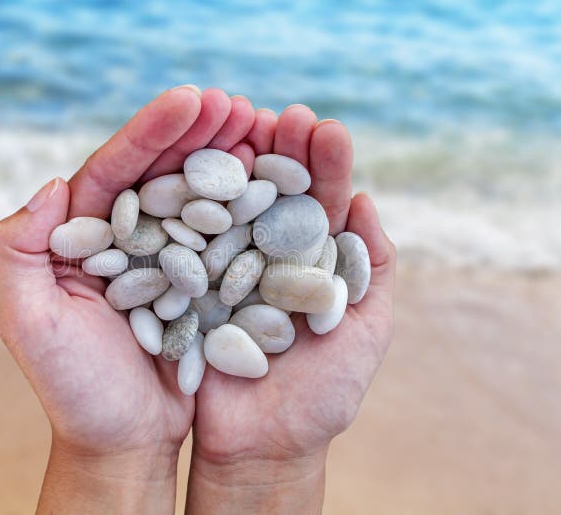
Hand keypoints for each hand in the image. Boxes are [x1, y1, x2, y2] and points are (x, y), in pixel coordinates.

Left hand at [0, 86, 255, 513]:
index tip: (192, 97)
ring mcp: (166, 257)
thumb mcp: (27, 322)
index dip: (151, 131)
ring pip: (198, 195)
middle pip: (162, 171)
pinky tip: (276, 180)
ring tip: (264, 127)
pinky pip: (226, 236)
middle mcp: (125, 237)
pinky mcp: (201, 283)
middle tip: (238, 104)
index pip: (116, 170)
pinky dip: (248, 206)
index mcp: (80, 236)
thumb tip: (53, 186)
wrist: (125, 441)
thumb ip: (18, 251)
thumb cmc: (73, 389)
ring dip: (229, 158)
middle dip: (198, 133)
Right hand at [187, 106, 396, 513]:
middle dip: (280, 152)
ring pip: (230, 206)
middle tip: (281, 115)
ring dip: (235, 165)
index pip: (319, 201)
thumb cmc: (323, 396)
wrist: (261, 446)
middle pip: (273, 192)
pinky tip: (190, 169)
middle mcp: (266, 255)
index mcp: (310, 260)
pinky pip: (187, 243)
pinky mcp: (186, 287)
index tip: (325, 128)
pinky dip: (189, 206)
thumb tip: (365, 198)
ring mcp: (224, 268)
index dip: (323, 164)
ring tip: (238, 125)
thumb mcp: (367, 329)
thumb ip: (373, 267)